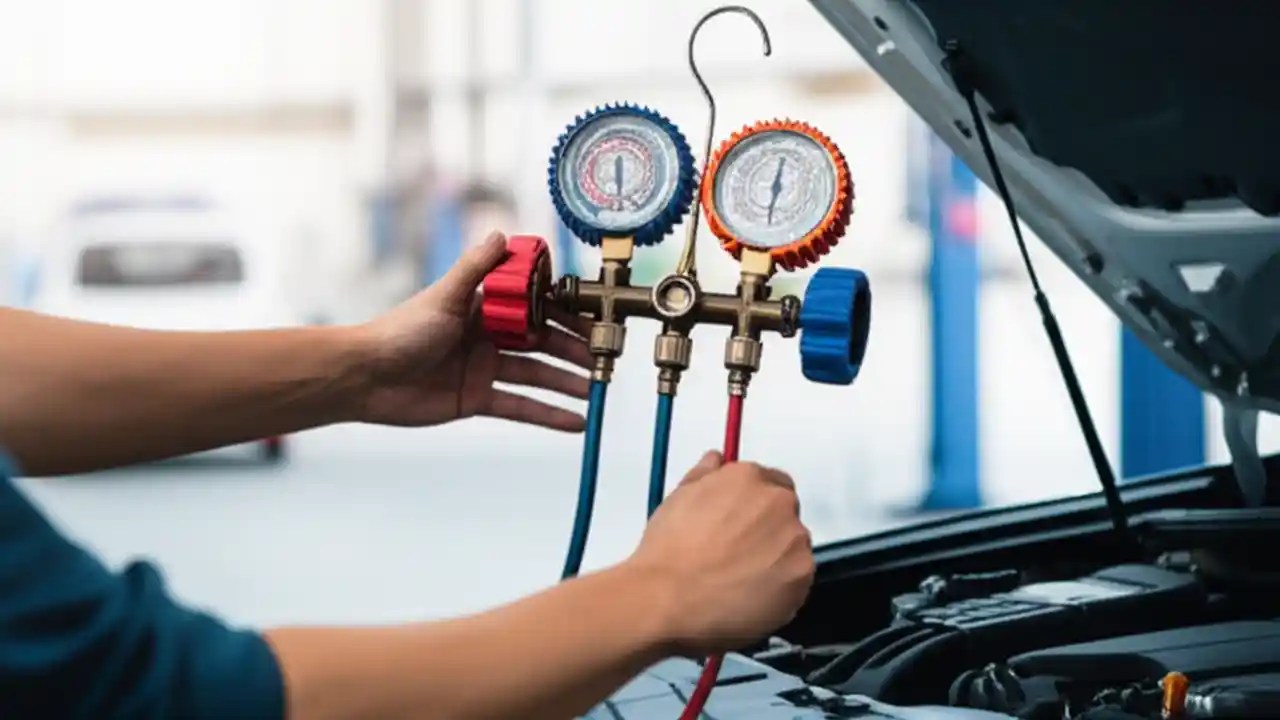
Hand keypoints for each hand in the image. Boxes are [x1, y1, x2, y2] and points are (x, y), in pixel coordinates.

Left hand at [357, 232, 592, 430]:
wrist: (366, 377)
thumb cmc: (399, 332)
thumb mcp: (443, 296)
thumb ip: (475, 268)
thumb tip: (502, 235)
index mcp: (482, 307)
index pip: (534, 307)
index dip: (563, 312)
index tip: (591, 317)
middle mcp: (488, 336)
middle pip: (541, 342)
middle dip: (573, 349)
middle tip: (601, 357)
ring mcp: (485, 368)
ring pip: (536, 374)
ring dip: (566, 382)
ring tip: (593, 389)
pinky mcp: (478, 398)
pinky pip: (521, 406)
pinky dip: (548, 414)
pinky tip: (574, 421)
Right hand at [627, 452, 814, 655]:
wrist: (670, 595)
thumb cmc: (669, 552)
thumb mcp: (678, 498)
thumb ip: (705, 474)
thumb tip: (716, 461)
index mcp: (748, 478)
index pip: (772, 482)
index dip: (758, 504)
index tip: (747, 521)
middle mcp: (777, 502)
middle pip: (786, 512)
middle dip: (769, 530)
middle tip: (740, 553)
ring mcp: (794, 539)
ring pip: (794, 546)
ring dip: (777, 558)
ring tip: (742, 578)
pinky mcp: (802, 575)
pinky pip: (799, 579)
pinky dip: (782, 587)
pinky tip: (752, 595)